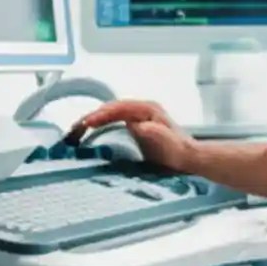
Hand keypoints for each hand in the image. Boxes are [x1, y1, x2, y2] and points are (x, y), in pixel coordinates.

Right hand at [67, 100, 196, 171]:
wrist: (189, 158)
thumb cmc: (179, 152)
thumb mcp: (167, 142)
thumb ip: (154, 132)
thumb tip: (137, 124)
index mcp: (148, 109)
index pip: (119, 107)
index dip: (102, 114)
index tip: (88, 123)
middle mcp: (143, 110)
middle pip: (113, 108)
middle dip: (94, 116)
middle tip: (77, 127)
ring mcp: (140, 116)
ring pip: (113, 113)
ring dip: (97, 119)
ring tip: (79, 128)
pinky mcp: (138, 126)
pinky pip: (116, 120)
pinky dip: (103, 124)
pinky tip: (94, 131)